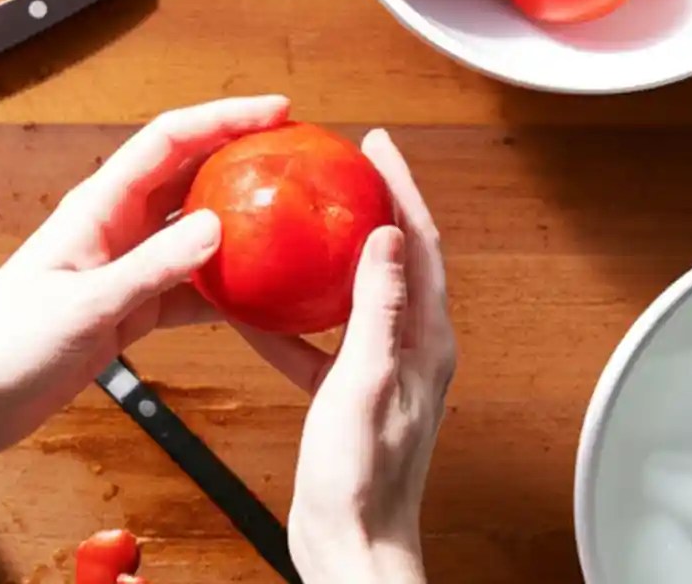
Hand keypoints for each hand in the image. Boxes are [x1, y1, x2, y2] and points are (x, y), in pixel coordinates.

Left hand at [0, 95, 290, 455]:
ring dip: (239, 226)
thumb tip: (218, 228)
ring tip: (292, 223)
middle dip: (241, 159)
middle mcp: (116, 227)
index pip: (168, 141)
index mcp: (97, 206)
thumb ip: (151, 268)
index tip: (276, 111)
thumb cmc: (2, 345)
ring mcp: (126, 268)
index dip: (223, 119)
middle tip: (298, 158)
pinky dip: (224, 290)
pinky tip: (258, 297)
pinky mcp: (131, 309)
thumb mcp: (83, 305)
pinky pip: (190, 288)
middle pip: (189, 176)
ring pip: (196, 233)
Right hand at [237, 131, 456, 583]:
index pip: (422, 245)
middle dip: (378, 209)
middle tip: (348, 170)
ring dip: (340, 257)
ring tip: (310, 223)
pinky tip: (265, 313)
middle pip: (399, 260)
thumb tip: (387, 239)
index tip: (379, 148)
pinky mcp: (353, 393)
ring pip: (361, 296)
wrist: (352, 543)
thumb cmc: (363, 477)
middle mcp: (414, 349)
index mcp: (426, 341)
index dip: (402, 189)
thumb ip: (378, 309)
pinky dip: (299, 322)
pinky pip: (326, 342)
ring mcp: (383, 370)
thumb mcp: (365, 381)